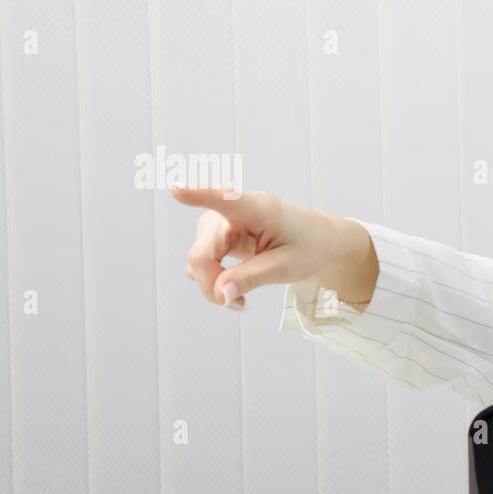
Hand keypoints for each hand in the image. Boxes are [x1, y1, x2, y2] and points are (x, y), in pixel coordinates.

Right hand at [172, 186, 351, 309]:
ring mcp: (218, 223)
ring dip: (213, 284)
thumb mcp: (286, 267)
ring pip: (197, 260)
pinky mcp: (215, 235)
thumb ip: (251, 278)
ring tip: (241, 298)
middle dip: (212, 284)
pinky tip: (234, 290)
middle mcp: (230, 211)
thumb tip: (219, 294)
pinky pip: (200, 263)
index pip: (224, 199)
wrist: (316, 239)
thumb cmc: (307, 245)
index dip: (197, 195)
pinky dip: (213, 281)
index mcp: (258, 208)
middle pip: (201, 253)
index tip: (176, 188)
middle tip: (236, 305)